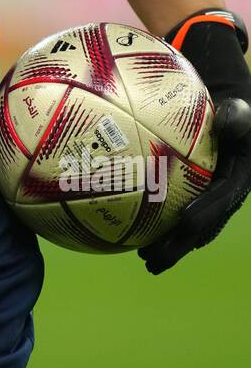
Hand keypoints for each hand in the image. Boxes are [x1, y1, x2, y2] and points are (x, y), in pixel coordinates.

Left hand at [138, 96, 250, 274]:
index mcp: (238, 178)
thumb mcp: (239, 109)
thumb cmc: (229, 108)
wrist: (226, 113)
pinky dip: (152, 220)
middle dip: (180, 244)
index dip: (207, 212)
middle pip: (202, 225)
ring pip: (186, 226)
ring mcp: (206, 197)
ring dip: (167, 243)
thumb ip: (238, 115)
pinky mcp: (191, 195)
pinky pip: (170, 209)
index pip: (223, 197)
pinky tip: (128, 231)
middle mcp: (223, 194)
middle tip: (154, 259)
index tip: (186, 221)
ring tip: (144, 258)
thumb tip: (231, 118)